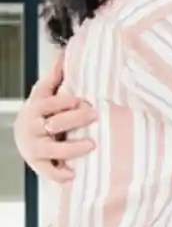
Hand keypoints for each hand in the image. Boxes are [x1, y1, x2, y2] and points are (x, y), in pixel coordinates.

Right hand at [13, 55, 96, 181]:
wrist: (23, 136)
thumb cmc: (42, 111)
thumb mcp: (45, 93)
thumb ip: (56, 76)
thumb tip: (66, 51)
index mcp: (37, 108)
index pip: (49, 103)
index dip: (64, 102)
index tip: (80, 100)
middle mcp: (33, 128)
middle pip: (54, 124)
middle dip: (74, 120)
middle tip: (95, 115)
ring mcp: (35, 148)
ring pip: (52, 150)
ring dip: (71, 148)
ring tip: (91, 144)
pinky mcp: (38, 164)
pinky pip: (48, 172)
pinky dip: (59, 174)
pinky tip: (73, 175)